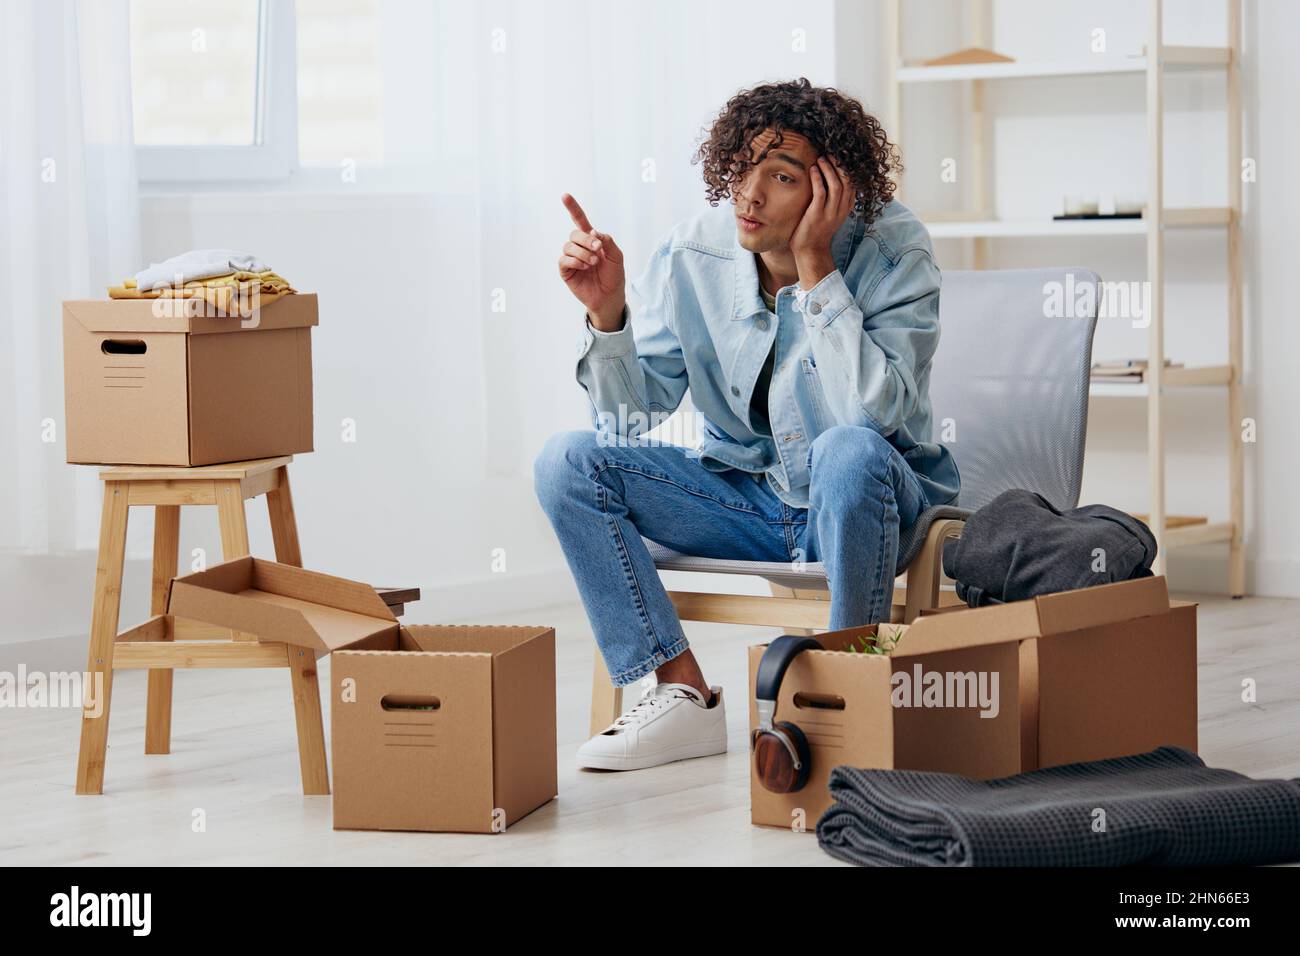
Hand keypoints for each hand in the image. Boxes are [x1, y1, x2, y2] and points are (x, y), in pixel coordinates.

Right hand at [558, 193, 625, 330]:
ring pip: (569, 246)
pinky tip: (584, 267)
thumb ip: (607, 240)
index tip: (565, 196)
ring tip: (593, 263)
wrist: (610, 297)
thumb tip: (593, 231)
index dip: (572, 208)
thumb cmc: (614, 276)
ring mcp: (572, 259)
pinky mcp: (566, 271)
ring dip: (582, 253)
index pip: (580, 221)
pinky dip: (575, 261)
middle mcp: (579, 247)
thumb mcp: (617, 256)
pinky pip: (564, 260)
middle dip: (586, 239)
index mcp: (591, 240)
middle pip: (574, 234)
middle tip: (597, 249)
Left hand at [790, 157, 854, 289]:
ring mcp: (830, 213)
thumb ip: (834, 199)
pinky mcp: (817, 215)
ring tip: (821, 159)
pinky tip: (813, 170)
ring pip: (836, 185)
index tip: (839, 157)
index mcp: (846, 208)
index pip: (853, 183)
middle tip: (830, 154)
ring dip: (829, 169)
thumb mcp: (831, 213)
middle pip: (847, 181)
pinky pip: (820, 193)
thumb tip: (830, 178)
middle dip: (840, 165)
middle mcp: (841, 210)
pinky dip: (818, 179)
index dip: (847, 168)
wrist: (810, 251)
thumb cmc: (817, 230)